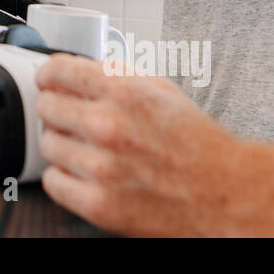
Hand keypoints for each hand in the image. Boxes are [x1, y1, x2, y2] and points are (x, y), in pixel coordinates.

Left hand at [34, 54, 240, 234]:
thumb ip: (118, 75)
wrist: (226, 194)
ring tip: (85, 149)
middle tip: (71, 119)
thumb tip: (78, 69)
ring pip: (47, 145)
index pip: (58, 71)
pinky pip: (53, 182)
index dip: (49, 75)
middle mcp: (108, 126)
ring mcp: (101, 167)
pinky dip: (64, 178)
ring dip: (62, 145)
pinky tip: (84, 174)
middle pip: (46, 107)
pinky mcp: (98, 204)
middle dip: (58, 110)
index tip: (47, 81)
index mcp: (124, 91)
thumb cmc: (197, 143)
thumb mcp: (162, 90)